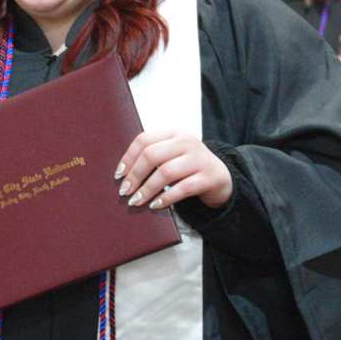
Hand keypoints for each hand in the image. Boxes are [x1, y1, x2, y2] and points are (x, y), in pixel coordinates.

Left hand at [116, 130, 232, 209]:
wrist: (222, 177)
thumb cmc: (190, 168)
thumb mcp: (172, 155)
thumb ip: (153, 157)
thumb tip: (123, 175)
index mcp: (174, 134)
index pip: (144, 140)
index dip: (128, 157)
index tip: (119, 175)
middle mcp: (186, 142)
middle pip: (152, 155)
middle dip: (135, 175)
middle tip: (125, 191)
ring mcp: (199, 159)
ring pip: (166, 172)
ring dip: (147, 189)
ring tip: (136, 201)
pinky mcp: (208, 177)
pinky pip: (183, 188)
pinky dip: (166, 198)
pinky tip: (155, 205)